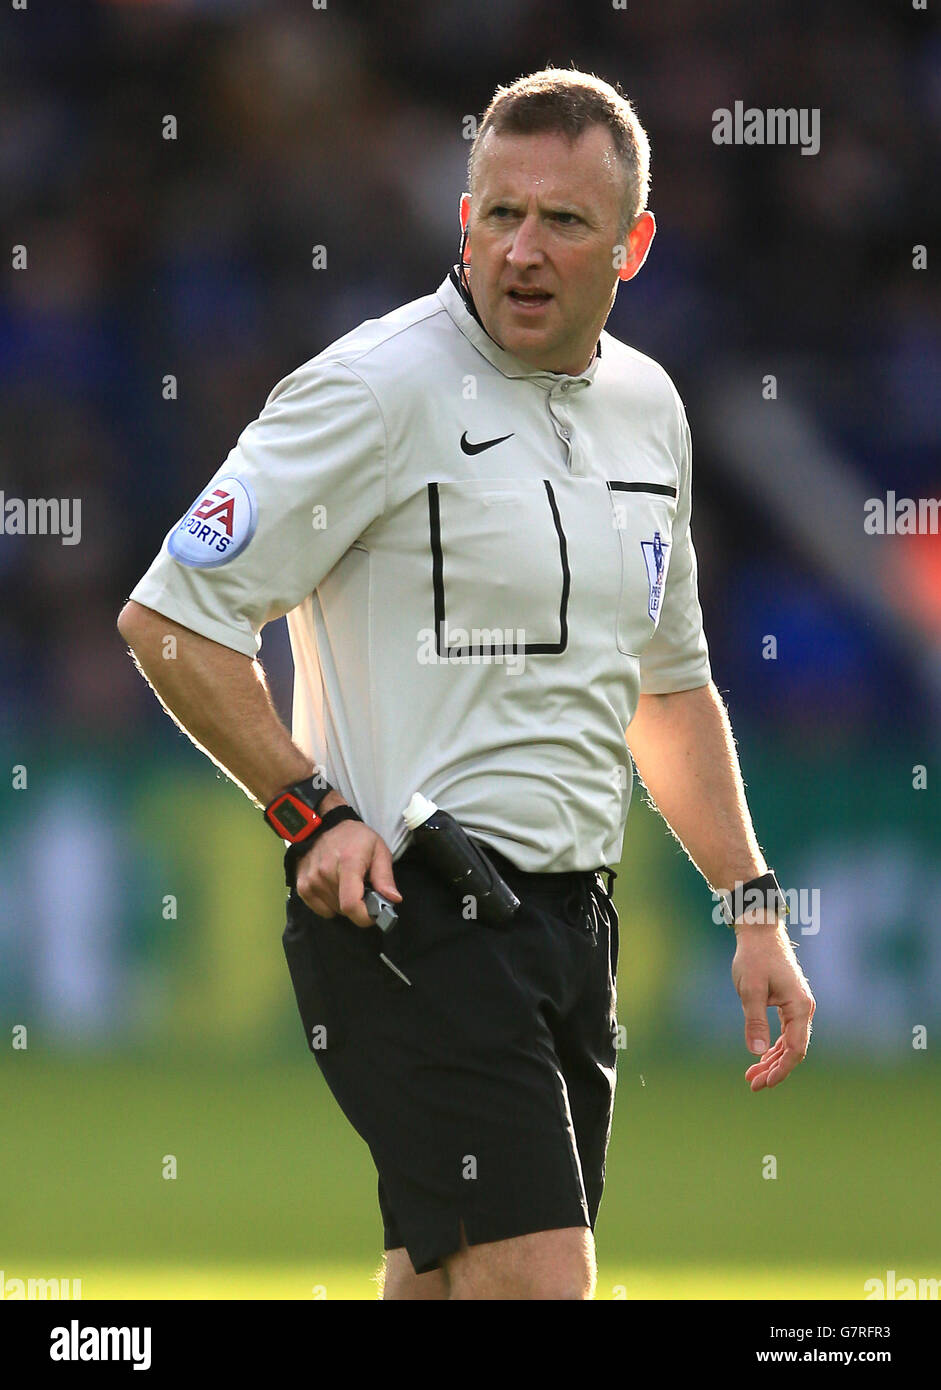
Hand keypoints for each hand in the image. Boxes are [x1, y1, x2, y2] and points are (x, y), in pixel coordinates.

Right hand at [295, 818, 401, 927]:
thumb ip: (385, 877)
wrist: (323, 825)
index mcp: (348, 863)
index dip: (365, 917)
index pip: (351, 904)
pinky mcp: (301, 886)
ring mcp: (311, 880)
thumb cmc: (355, 838)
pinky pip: (320, 909)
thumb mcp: (378, 850)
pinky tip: (334, 888)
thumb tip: (393, 899)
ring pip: (334, 910)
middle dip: (358, 906)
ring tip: (347, 884)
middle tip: (363, 890)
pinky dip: (330, 904)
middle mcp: (325, 872)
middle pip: (345, 909)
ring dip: (344, 904)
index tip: (374, 915)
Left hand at [731, 918, 815, 1091]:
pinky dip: (773, 1045)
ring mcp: (798, 1006)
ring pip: (789, 1042)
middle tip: (753, 1084)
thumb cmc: (754, 957)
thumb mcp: (750, 989)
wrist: (759, 931)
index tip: (763, 1083)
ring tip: (752, 1076)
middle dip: (774, 1069)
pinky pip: (785, 1031)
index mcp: (800, 1007)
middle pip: (793, 1049)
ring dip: (772, 1059)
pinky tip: (760, 1056)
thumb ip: (754, 1021)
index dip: (781, 1069)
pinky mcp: (789, 1002)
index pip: (795, 1049)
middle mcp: (804, 1008)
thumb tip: (755, 1052)